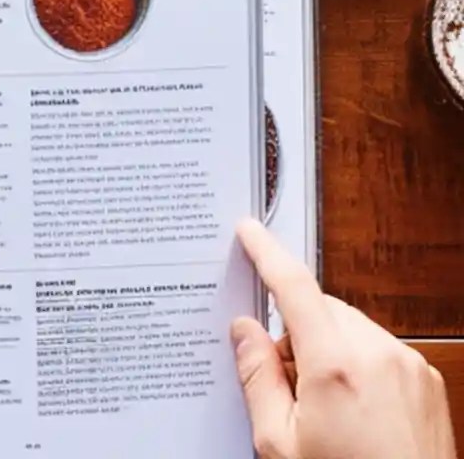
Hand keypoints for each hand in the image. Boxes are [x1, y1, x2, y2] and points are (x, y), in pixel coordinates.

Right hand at [232, 219, 455, 458]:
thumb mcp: (278, 442)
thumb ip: (256, 378)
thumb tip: (243, 331)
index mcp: (334, 364)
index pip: (292, 287)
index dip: (266, 253)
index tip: (250, 232)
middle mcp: (377, 354)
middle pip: (321, 311)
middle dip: (294, 334)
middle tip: (283, 386)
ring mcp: (408, 366)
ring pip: (350, 330)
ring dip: (326, 351)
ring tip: (321, 409)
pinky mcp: (427, 381)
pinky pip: (380, 351)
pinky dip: (357, 366)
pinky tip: (352, 412)